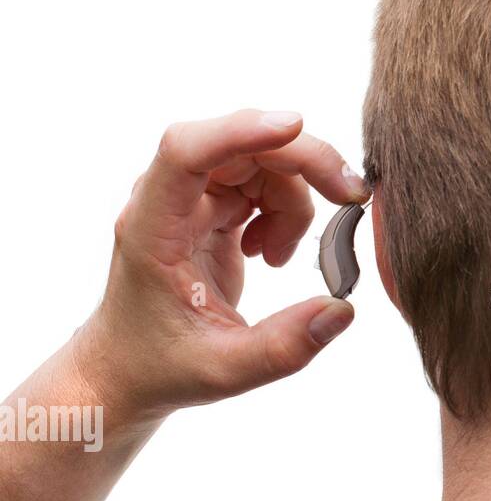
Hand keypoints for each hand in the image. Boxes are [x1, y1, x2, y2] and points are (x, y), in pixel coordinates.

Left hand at [79, 109, 370, 422]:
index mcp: (152, 227)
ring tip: (284, 256)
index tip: (295, 127)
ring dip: (295, 198)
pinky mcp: (210, 207)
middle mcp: (168, 200)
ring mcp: (190, 199)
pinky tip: (271, 252)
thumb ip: (284, 347)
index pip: (186, 151)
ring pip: (261, 160)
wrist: (129, 367)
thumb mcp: (224, 372)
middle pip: (241, 144)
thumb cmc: (160, 367)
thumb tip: (343, 311)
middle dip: (303, 159)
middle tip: (351, 197)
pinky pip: (262, 180)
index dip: (240, 131)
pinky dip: (285, 209)